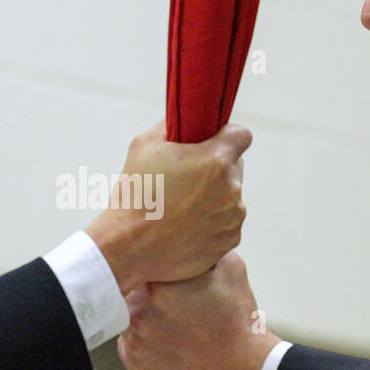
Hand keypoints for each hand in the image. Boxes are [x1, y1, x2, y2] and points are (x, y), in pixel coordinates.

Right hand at [85, 120, 250, 293]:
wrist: (128, 248)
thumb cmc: (134, 195)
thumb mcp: (143, 146)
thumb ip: (172, 126)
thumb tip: (184, 121)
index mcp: (216, 160)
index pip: (242, 135)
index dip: (227, 136)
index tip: (213, 143)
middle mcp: (231, 188)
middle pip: (234, 167)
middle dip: (216, 169)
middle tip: (185, 180)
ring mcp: (233, 217)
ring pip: (230, 197)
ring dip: (214, 198)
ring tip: (180, 208)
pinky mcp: (229, 240)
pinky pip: (226, 223)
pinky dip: (211, 223)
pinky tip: (185, 226)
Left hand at [117, 252, 281, 369]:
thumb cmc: (238, 319)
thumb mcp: (231, 269)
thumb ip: (205, 248)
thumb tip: (193, 237)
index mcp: (158, 283)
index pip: (139, 265)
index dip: (151, 269)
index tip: (164, 275)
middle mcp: (140, 309)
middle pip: (130, 291)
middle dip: (145, 293)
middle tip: (172, 303)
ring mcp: (135, 337)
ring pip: (128, 317)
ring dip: (144, 317)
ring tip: (172, 325)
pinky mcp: (134, 362)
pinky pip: (128, 344)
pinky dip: (143, 342)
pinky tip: (167, 344)